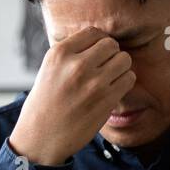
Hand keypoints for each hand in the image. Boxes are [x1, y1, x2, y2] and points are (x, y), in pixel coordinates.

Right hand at [9, 27, 134, 164]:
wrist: (41, 137)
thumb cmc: (46, 102)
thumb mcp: (50, 68)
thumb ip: (72, 52)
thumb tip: (100, 39)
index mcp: (59, 53)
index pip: (94, 33)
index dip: (99, 43)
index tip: (96, 55)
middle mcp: (76, 65)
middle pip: (112, 44)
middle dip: (111, 54)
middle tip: (105, 67)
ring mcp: (93, 83)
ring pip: (124, 60)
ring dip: (121, 68)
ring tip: (110, 78)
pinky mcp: (106, 100)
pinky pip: (128, 79)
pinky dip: (124, 82)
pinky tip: (113, 89)